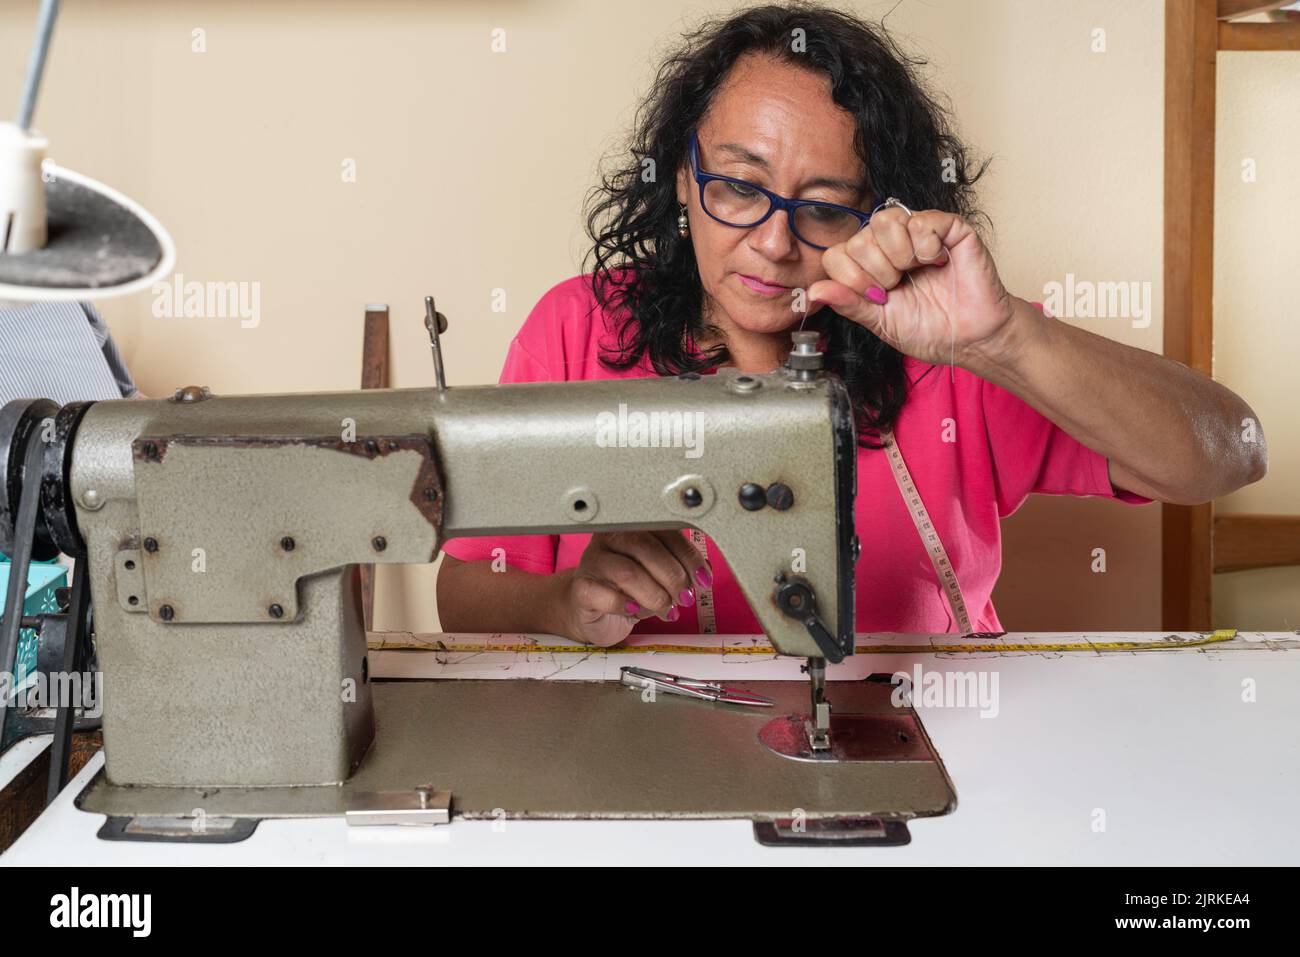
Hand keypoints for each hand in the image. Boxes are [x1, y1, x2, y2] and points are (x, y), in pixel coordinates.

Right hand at [554, 531, 710, 646]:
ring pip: (627, 572)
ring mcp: (593, 561)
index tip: (702, 579)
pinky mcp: (581, 588)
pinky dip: (626, 605)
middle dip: (673, 576)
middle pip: (645, 547)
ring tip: (666, 610)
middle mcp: (611, 538)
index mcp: (634, 528)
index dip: (688, 556)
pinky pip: (605, 594)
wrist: (591, 609)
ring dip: (654, 595)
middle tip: (685, 598)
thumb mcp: (659, 576)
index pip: (665, 532)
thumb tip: (703, 572)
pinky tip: (635, 611)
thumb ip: (681, 569)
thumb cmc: (627, 589)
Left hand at [808, 207, 1019, 367]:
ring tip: (916, 272)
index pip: (837, 254)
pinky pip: (922, 220)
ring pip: (885, 221)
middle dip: (878, 272)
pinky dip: (926, 246)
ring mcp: (918, 231)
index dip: (852, 277)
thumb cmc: (929, 329)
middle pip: (860, 237)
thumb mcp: (879, 321)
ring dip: (899, 256)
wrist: (969, 338)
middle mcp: (890, 244)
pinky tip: (937, 261)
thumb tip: (812, 291)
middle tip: (900, 286)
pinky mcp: (947, 226)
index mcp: (869, 265)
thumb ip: (848, 303)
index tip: (876, 297)